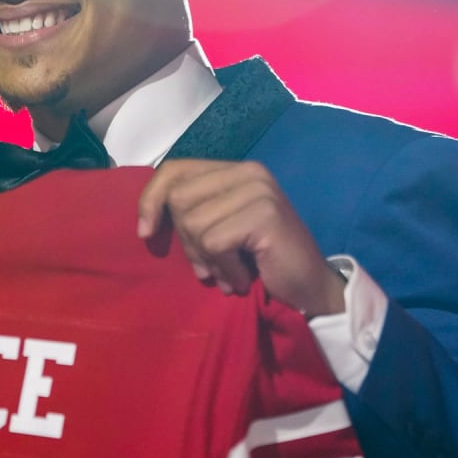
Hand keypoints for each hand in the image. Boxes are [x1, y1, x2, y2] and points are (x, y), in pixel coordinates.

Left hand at [138, 160, 344, 317]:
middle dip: (186, 241)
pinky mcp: (265, 214)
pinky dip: (225, 269)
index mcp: (234, 170)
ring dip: (207, 260)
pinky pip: (215, 243)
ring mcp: (259, 190)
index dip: (151, 199)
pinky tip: (243, 277)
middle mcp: (248, 171)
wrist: (311, 289)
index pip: (174, 169)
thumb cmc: (262, 262)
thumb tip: (146, 220)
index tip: (145, 233)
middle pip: (179, 198)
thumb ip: (193, 213)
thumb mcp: (221, 230)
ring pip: (194, 223)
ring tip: (229, 274)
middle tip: (209, 265)